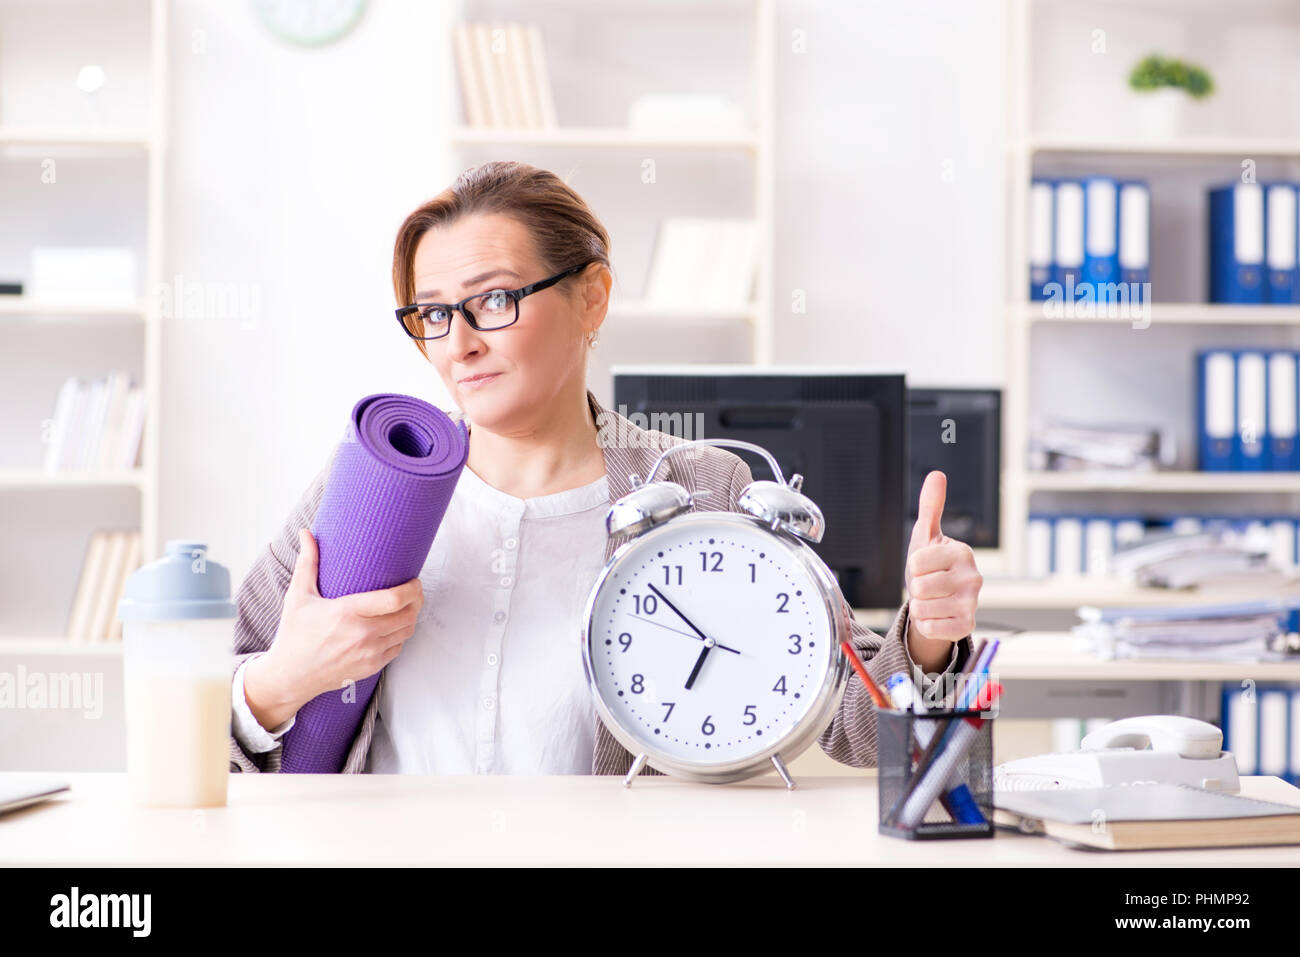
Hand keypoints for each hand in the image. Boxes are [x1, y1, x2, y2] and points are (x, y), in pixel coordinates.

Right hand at [243, 528, 423, 729]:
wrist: (290, 675)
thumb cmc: (294, 634)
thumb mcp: (298, 596)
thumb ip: (307, 562)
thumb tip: (306, 533)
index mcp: (347, 613)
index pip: (394, 599)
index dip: (413, 588)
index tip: (414, 580)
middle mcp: (362, 635)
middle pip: (408, 614)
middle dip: (417, 599)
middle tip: (414, 589)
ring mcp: (369, 653)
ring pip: (407, 631)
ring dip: (411, 616)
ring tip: (407, 605)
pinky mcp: (372, 667)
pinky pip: (399, 647)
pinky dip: (401, 635)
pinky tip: (394, 625)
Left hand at [904, 471, 981, 668]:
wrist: (939, 601)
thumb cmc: (931, 566)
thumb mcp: (927, 536)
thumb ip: (930, 505)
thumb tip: (937, 475)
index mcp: (962, 552)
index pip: (916, 562)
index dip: (913, 566)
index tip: (924, 566)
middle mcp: (973, 577)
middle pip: (919, 586)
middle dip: (915, 588)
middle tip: (927, 586)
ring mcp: (973, 603)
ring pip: (921, 607)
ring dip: (919, 606)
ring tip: (931, 600)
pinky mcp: (967, 626)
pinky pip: (930, 627)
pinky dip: (925, 624)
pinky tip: (937, 616)